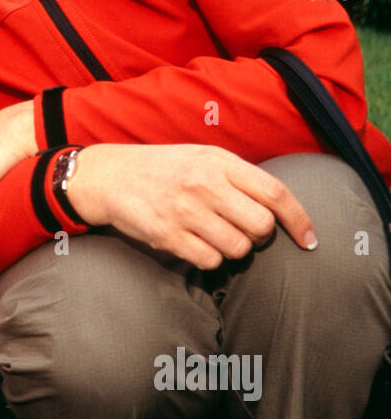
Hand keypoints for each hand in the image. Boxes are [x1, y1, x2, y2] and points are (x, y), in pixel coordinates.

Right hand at [68, 143, 317, 267]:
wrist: (107, 176)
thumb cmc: (162, 169)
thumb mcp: (201, 157)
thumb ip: (237, 177)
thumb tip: (277, 209)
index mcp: (219, 161)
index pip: (275, 193)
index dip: (299, 219)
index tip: (310, 240)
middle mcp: (204, 184)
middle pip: (261, 227)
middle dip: (258, 237)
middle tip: (241, 231)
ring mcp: (185, 210)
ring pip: (238, 249)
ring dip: (233, 250)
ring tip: (213, 236)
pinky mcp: (167, 235)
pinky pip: (210, 261)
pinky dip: (209, 259)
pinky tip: (194, 245)